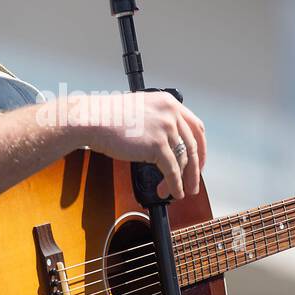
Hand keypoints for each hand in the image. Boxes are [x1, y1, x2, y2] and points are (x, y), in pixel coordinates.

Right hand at [73, 91, 206, 199]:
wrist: (93, 119)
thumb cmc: (109, 117)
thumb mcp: (141, 110)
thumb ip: (158, 121)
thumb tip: (167, 144)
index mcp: (169, 103)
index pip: (195, 127)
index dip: (200, 148)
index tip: (197, 161)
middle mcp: (171, 113)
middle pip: (193, 146)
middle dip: (195, 168)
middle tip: (193, 182)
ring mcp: (165, 129)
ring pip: (184, 160)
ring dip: (183, 180)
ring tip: (181, 191)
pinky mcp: (157, 145)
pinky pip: (172, 170)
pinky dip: (174, 184)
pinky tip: (173, 191)